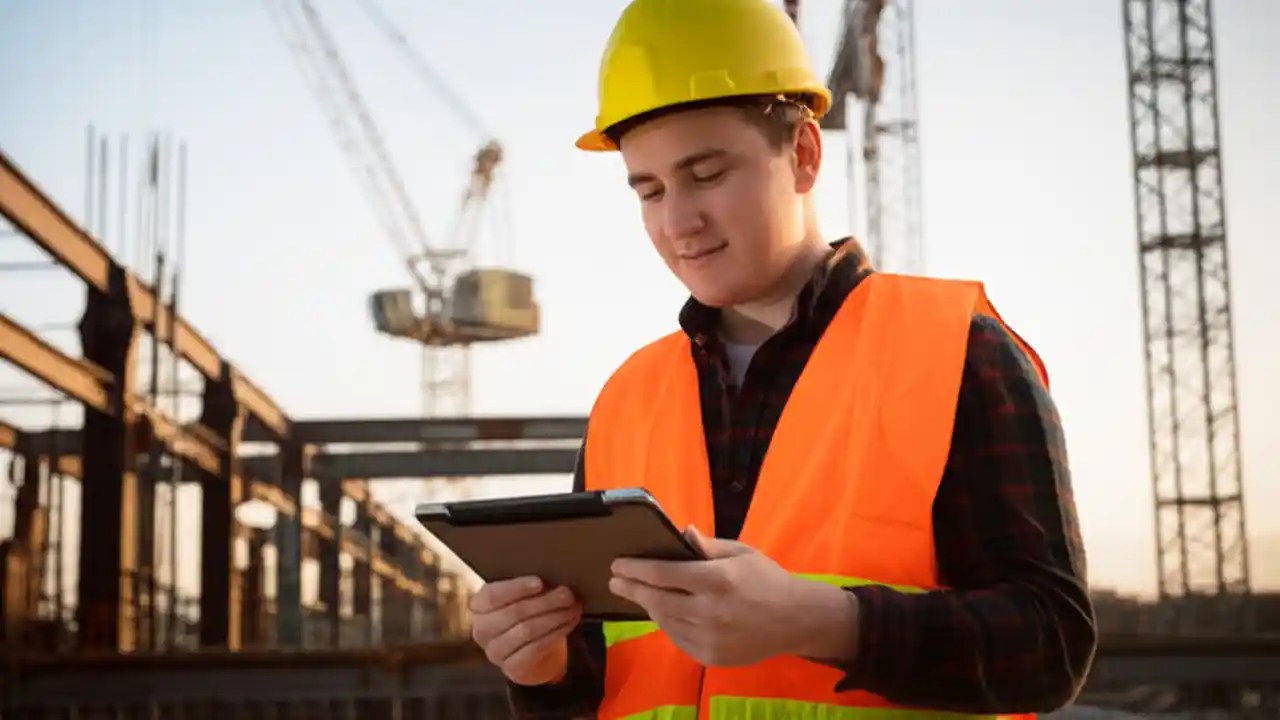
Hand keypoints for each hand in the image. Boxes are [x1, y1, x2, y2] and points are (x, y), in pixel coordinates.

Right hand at [469, 576, 582, 685]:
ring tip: (573, 606)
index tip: (540, 582)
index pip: (493, 596)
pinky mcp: (511, 668)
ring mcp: (494, 652)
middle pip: (514, 613)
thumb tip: (555, 574)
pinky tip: (569, 622)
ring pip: (527, 631)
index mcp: (479, 605)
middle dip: (544, 602)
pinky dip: (555, 633)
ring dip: (554, 617)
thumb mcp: (523, 596)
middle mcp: (481, 630)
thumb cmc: (527, 611)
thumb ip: (531, 585)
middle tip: (567, 593)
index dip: (516, 588)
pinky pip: (536, 649)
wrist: (532, 649)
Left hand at [608, 525, 809, 666]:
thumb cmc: (767, 579)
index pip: (664, 573)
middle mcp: (710, 611)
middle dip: (631, 589)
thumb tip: (682, 532)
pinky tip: (663, 613)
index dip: (636, 568)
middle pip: (657, 600)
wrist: (796, 620)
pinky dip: (667, 624)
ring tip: (639, 594)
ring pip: (665, 621)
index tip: (618, 564)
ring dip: (648, 606)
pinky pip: (678, 639)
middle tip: (615, 581)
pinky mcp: (711, 657)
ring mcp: (710, 637)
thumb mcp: (741, 552)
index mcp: (717, 579)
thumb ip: (708, 546)